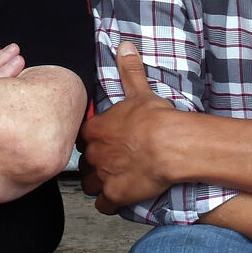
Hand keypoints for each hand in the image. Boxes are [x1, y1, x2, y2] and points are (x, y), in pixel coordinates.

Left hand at [77, 40, 179, 212]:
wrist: (169, 145)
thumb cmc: (155, 118)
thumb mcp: (140, 91)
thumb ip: (130, 70)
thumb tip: (125, 46)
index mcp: (95, 130)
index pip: (82, 139)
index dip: (92, 141)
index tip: (102, 142)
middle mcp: (94, 154)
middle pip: (84, 163)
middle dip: (94, 164)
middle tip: (110, 162)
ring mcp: (102, 176)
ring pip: (89, 185)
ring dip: (98, 185)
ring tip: (112, 181)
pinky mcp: (115, 196)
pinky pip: (103, 206)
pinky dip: (109, 204)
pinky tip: (119, 199)